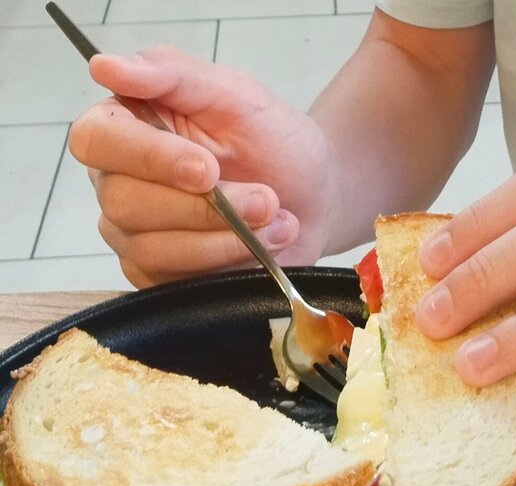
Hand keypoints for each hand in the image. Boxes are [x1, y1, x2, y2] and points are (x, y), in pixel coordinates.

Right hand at [70, 48, 336, 286]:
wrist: (313, 199)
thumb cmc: (273, 143)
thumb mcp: (235, 95)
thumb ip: (173, 74)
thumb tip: (105, 67)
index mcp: (124, 129)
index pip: (98, 142)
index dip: (149, 159)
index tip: (208, 168)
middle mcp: (118, 185)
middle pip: (125, 204)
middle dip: (206, 208)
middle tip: (266, 199)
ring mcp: (136, 237)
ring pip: (153, 251)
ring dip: (225, 240)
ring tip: (278, 222)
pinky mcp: (162, 279)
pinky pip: (177, 284)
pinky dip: (227, 266)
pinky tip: (266, 249)